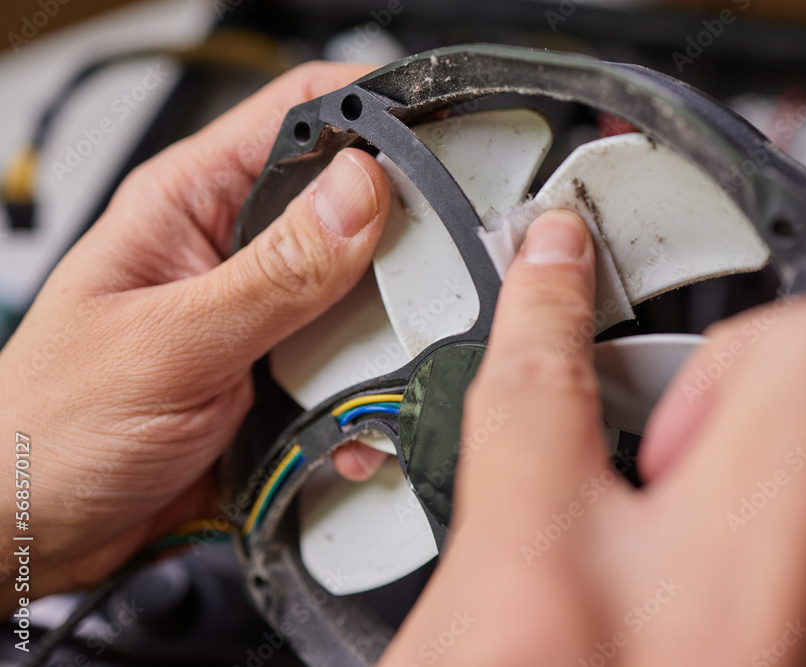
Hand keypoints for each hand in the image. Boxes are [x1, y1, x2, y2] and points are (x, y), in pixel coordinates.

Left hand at [0, 62, 392, 606]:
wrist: (35, 528)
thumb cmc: (50, 428)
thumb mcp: (171, 344)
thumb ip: (274, 273)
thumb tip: (359, 193)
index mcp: (188, 203)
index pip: (297, 113)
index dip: (371, 114)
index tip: (434, 147)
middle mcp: (231, 250)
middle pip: (349, 208)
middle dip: (399, 240)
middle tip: (428, 279)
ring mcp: (260, 314)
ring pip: (361, 294)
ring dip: (385, 334)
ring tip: (383, 364)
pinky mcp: (278, 372)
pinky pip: (349, 366)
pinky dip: (365, 396)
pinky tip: (352, 423)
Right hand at [379, 211, 805, 665]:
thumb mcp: (449, 656)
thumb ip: (497, 543)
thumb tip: (523, 454)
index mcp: (548, 615)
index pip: (545, 378)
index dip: (552, 293)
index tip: (565, 258)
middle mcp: (714, 634)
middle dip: (769, 355)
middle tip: (716, 412)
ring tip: (802, 494)